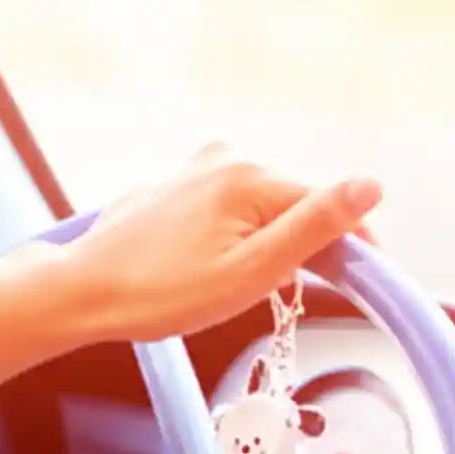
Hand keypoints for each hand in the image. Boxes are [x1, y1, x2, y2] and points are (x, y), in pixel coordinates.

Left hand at [55, 142, 380, 341]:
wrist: (82, 291)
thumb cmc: (162, 293)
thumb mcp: (252, 271)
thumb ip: (315, 227)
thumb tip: (372, 184)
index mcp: (251, 175)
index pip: (330, 204)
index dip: (354, 248)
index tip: (359, 287)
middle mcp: (227, 157)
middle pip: (297, 203)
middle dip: (306, 248)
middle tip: (282, 297)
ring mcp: (198, 167)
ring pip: (264, 207)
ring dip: (269, 245)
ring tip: (235, 286)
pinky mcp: (178, 184)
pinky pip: (231, 207)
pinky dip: (238, 237)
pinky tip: (209, 269)